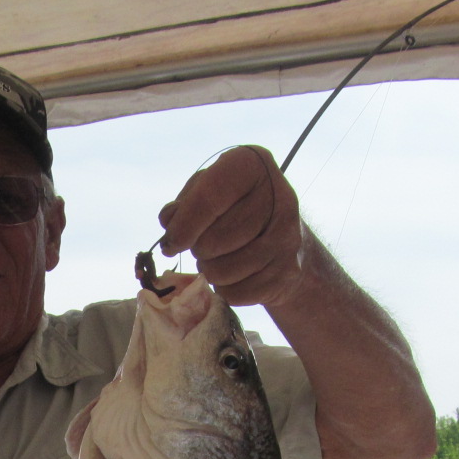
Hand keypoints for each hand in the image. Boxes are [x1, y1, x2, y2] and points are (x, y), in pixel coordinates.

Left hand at [157, 145, 306, 307]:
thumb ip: (182, 205)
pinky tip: (234, 274)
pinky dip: (226, 289)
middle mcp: (277, 196)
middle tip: (204, 245)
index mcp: (250, 165)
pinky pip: (236, 293)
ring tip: (218, 258)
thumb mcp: (205, 192)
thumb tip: (170, 222)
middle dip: (198, 249)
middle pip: (213, 241)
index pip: (208, 198)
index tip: (172, 242)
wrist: (282, 236)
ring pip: (221, 272)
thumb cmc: (232, 207)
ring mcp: (287, 236)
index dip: (183, 226)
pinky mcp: (288, 271)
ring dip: (209, 271)